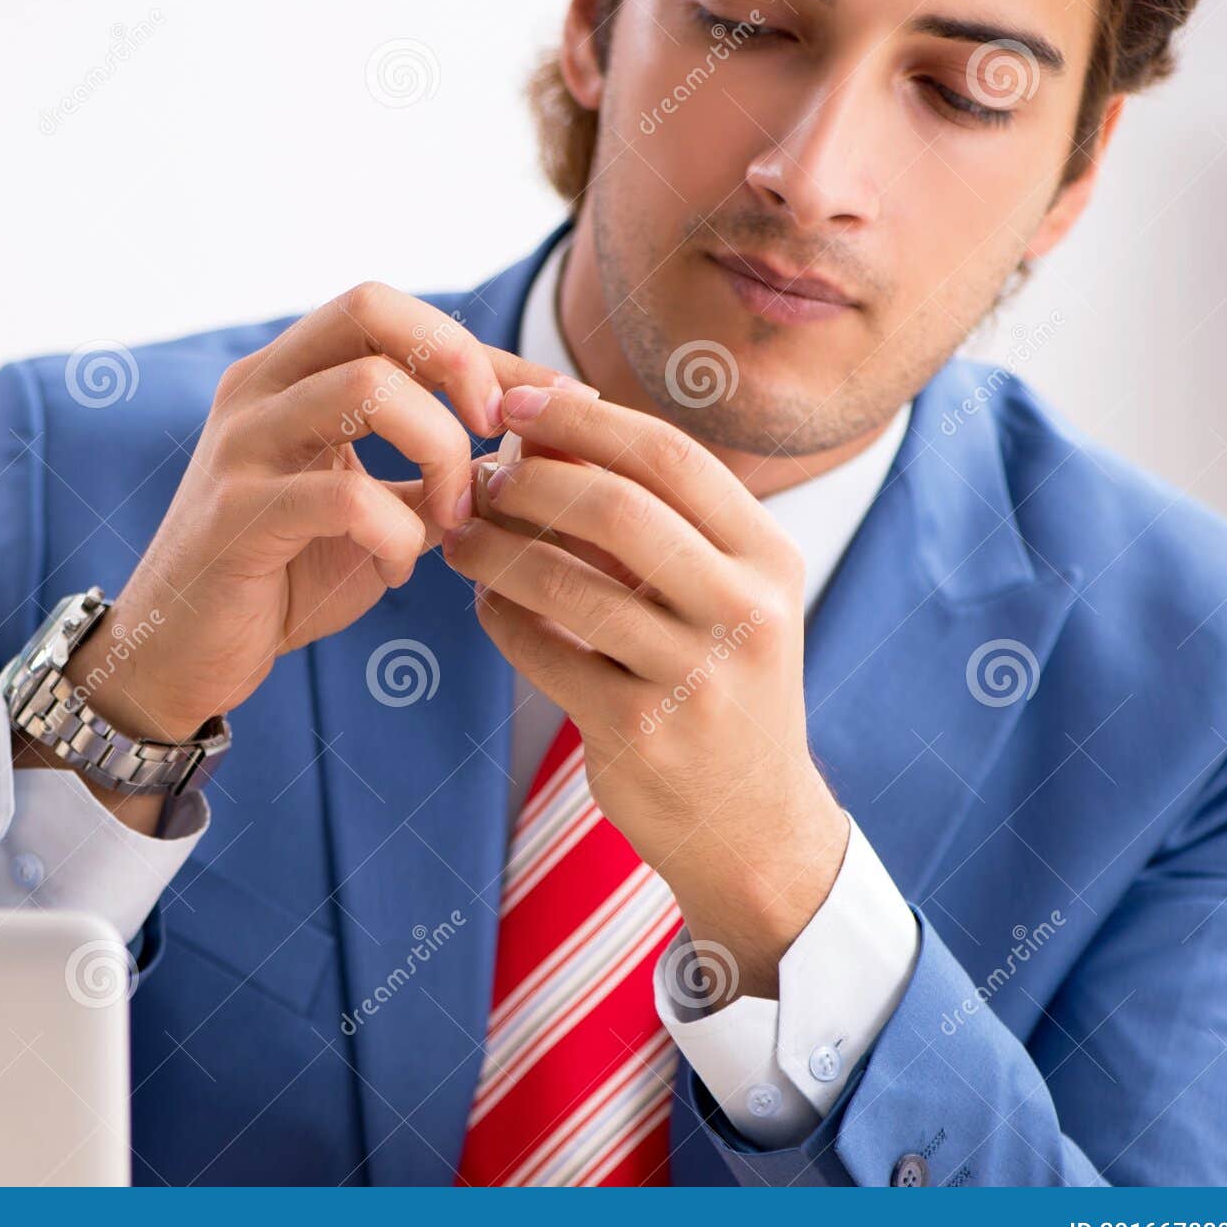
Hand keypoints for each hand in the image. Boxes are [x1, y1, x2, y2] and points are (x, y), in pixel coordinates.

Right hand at [62, 283, 561, 748]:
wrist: (182, 654)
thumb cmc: (286, 575)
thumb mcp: (376, 510)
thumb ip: (435, 473)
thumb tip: (533, 450)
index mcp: (290, 374)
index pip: (393, 314)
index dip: (483, 351)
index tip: (550, 403)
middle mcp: (259, 389)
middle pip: (370, 309)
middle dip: (460, 362)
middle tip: (497, 433)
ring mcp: (242, 447)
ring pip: (365, 388)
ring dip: (439, 451)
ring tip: (454, 514)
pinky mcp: (236, 517)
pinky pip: (344, 497)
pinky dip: (397, 532)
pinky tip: (399, 564)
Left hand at [442, 383, 850, 998]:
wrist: (753, 822)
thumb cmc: (721, 683)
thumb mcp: (724, 595)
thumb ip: (658, 519)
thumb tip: (545, 430)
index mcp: (768, 558)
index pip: (669, 456)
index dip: (582, 418)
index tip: (515, 404)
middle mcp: (744, 610)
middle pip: (617, 508)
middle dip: (531, 480)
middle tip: (479, 475)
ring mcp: (694, 676)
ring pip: (565, 583)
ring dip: (494, 548)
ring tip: (458, 534)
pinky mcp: (638, 730)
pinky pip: (540, 651)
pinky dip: (497, 617)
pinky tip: (483, 602)